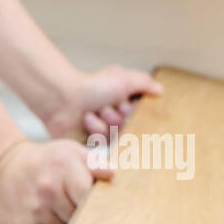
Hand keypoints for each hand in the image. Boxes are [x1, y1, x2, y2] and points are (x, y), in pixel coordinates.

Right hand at [0, 138, 107, 223]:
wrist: (3, 167)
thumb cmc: (45, 160)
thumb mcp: (70, 152)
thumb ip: (94, 162)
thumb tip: (112, 173)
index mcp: (64, 166)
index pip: (88, 196)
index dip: (95, 203)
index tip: (98, 205)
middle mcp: (48, 186)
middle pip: (78, 214)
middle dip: (81, 211)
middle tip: (75, 201)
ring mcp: (35, 205)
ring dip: (65, 218)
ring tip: (57, 203)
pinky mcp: (24, 221)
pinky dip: (50, 223)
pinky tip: (43, 210)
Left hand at [43, 65, 163, 140]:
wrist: (63, 99)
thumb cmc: (91, 86)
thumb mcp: (124, 78)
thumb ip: (145, 83)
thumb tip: (160, 90)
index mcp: (123, 101)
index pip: (141, 115)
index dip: (133, 111)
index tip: (124, 103)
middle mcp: (115, 116)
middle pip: (130, 127)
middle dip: (119, 117)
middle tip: (106, 107)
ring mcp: (102, 130)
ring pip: (117, 136)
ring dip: (106, 123)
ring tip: (93, 112)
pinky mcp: (91, 142)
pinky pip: (103, 145)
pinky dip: (95, 131)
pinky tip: (86, 121)